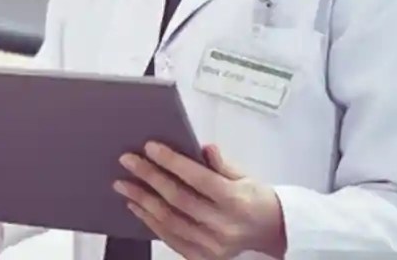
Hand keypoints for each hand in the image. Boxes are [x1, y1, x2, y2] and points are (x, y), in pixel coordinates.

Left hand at [114, 143, 286, 259]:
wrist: (272, 232)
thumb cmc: (256, 199)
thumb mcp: (245, 175)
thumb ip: (221, 164)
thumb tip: (203, 147)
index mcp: (236, 201)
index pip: (198, 178)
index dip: (172, 162)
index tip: (150, 147)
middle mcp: (224, 225)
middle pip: (178, 198)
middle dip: (149, 177)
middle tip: (127, 161)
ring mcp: (212, 245)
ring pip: (169, 220)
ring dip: (142, 200)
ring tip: (124, 184)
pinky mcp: (203, 257)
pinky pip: (170, 238)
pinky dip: (150, 221)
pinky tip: (136, 206)